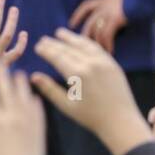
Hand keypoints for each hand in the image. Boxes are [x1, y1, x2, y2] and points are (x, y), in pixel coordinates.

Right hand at [31, 29, 150, 154]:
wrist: (121, 121)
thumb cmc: (91, 117)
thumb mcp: (67, 105)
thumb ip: (49, 89)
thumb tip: (33, 76)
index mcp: (78, 75)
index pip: (58, 57)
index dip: (46, 50)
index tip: (37, 46)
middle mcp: (91, 64)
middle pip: (68, 49)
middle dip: (54, 43)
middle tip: (43, 39)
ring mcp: (104, 63)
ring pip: (84, 45)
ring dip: (70, 38)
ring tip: (59, 32)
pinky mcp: (113, 65)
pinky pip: (97, 49)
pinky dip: (86, 43)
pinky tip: (79, 41)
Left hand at [69, 0, 126, 53]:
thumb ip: (112, 4)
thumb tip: (111, 11)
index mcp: (103, 0)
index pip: (86, 6)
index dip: (78, 15)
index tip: (71, 24)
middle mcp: (102, 7)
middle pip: (89, 23)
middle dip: (85, 35)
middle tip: (83, 46)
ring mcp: (107, 14)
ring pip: (97, 31)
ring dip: (98, 43)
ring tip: (99, 52)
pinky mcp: (114, 21)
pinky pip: (107, 35)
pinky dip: (107, 44)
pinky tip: (109, 51)